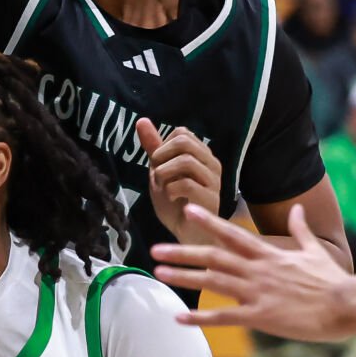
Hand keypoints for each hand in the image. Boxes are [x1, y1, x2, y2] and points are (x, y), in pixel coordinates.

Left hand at [138, 120, 220, 242]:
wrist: (186, 235)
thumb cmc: (175, 204)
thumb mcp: (160, 172)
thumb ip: (154, 148)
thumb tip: (142, 121)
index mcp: (202, 155)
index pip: (182, 133)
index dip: (162, 146)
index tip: (158, 165)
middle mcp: (211, 164)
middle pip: (184, 142)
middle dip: (161, 157)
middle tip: (157, 176)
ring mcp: (213, 181)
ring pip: (185, 161)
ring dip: (164, 175)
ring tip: (163, 188)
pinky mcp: (210, 198)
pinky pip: (187, 184)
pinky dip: (170, 190)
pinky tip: (171, 198)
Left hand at [152, 205, 350, 338]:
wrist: (347, 304)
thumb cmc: (333, 280)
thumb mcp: (315, 250)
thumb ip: (301, 230)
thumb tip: (298, 208)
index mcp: (269, 254)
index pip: (232, 233)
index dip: (208, 222)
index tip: (187, 212)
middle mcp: (258, 269)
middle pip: (213, 256)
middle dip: (182, 252)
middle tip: (155, 249)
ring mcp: (257, 292)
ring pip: (212, 282)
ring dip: (184, 277)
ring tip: (159, 274)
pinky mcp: (260, 315)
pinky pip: (223, 317)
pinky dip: (200, 317)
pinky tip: (179, 317)